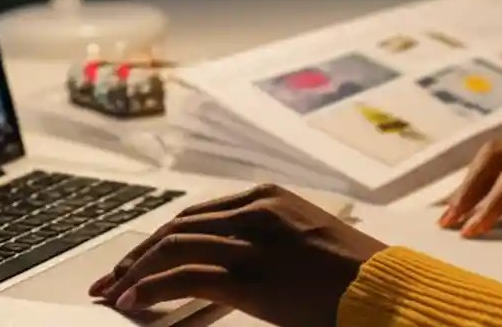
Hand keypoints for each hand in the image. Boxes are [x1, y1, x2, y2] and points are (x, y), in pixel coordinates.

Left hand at [89, 184, 386, 326]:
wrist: (389, 292)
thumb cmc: (357, 279)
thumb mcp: (309, 248)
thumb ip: (273, 248)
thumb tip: (238, 271)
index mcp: (270, 198)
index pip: (199, 215)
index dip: (163, 238)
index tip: (139, 261)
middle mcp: (256, 210)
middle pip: (179, 227)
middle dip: (140, 254)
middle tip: (111, 278)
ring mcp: (252, 241)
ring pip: (174, 247)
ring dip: (135, 272)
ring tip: (112, 292)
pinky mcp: (250, 275)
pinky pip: (185, 276)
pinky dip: (151, 288)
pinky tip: (132, 302)